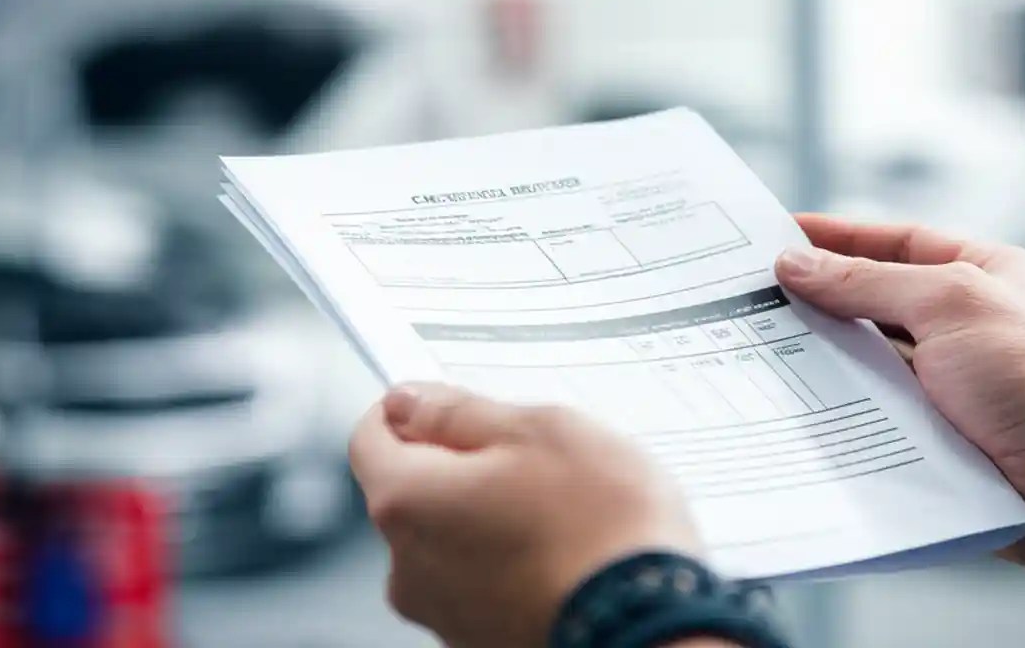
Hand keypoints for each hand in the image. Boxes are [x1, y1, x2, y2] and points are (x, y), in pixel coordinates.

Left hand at [349, 383, 701, 647]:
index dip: (407, 410)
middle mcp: (408, 569)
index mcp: (407, 503)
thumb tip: (411, 403)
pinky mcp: (482, 642)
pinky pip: (482, 582)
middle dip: (463, 464)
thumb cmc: (603, 527)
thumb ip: (461, 412)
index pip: (369, 438)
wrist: (655, 629)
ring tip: (565, 509)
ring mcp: (444, 615)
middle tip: (533, 454)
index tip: (446, 401)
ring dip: (492, 514)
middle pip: (414, 491)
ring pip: (451, 539)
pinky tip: (567, 550)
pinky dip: (513, 560)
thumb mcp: (538, 432)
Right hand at [775, 215, 1024, 605]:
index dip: (837, 238)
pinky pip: (869, 414)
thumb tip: (795, 263)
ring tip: (753, 346)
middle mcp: (963, 326)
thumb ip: (867, 281)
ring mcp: (947, 385)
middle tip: (748, 294)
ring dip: (819, 358)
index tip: (777, 235)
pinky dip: (833, 408)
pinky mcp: (930, 438)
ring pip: (864, 362)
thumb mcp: (950, 304)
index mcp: (983, 276)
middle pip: (872, 303)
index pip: (895, 244)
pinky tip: (791, 404)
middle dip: (816, 300)